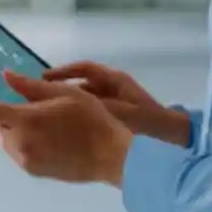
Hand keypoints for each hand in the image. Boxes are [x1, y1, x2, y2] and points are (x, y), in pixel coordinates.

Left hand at [0, 69, 133, 186]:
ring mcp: (26, 160)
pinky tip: (55, 141)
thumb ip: (32, 87)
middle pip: (2, 126)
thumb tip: (5, 76)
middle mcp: (20, 142)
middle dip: (13, 117)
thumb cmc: (91, 119)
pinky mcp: (35, 171)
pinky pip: (23, 153)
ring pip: (12, 141)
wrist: (110, 156)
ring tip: (52, 127)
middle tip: (40, 110)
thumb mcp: (66, 94)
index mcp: (25, 120)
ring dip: (21, 132)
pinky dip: (30, 145)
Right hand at [43, 60, 190, 146]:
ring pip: (86, 100)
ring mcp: (116, 104)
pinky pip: (93, 115)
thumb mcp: (118, 112)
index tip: (42, 78)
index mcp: (116, 81)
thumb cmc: (147, 124)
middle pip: (83, 84)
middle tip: (38, 98)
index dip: (63, 72)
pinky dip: (79, 118)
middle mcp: (114, 89)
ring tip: (47, 114)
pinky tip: (65, 130)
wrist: (173, 142)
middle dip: (61, 89)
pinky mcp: (117, 121)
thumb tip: (66, 99)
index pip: (85, 69)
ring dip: (69, 105)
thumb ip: (93, 105)